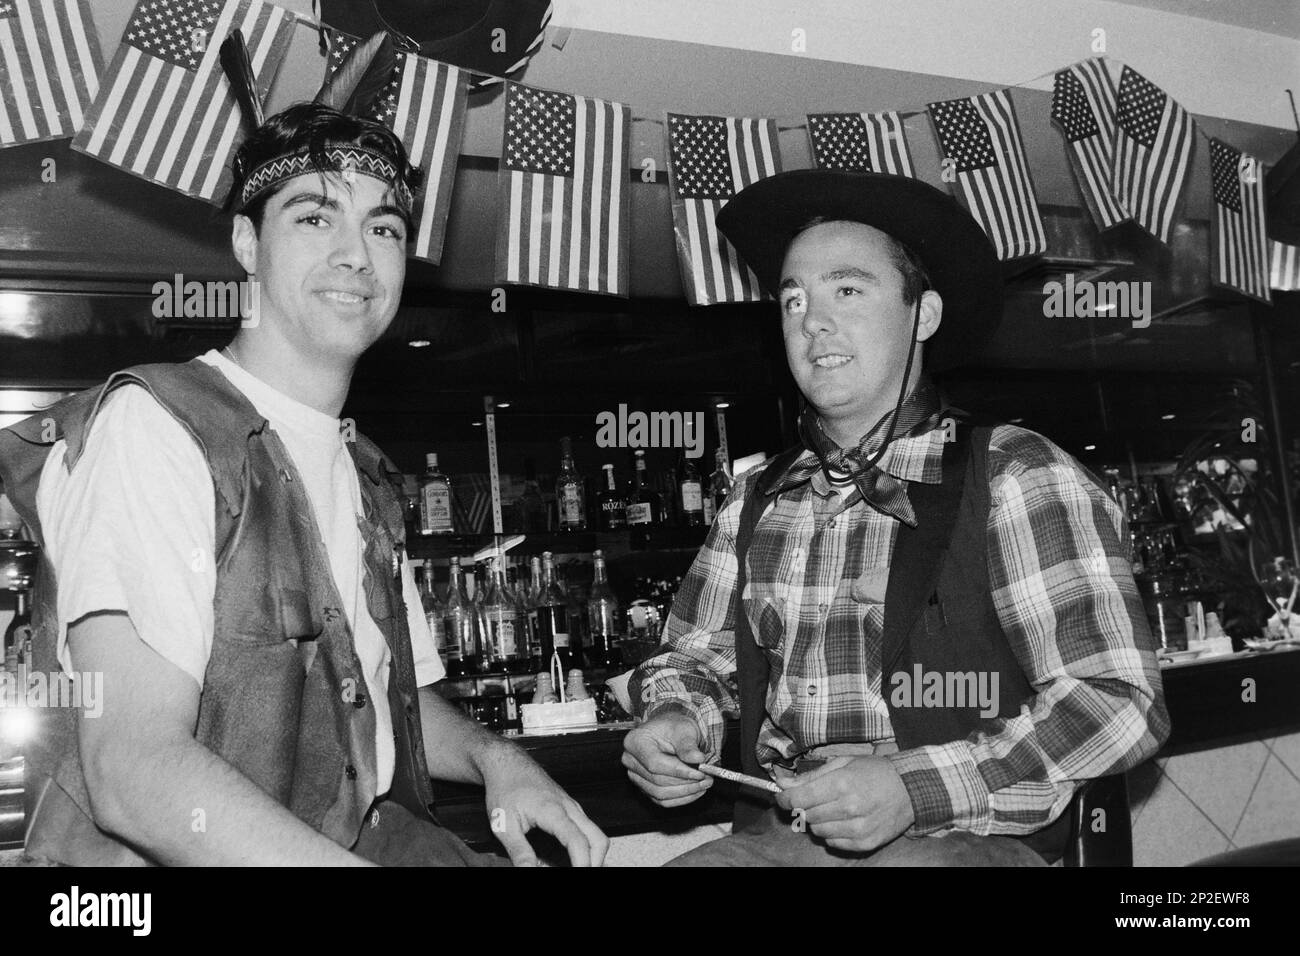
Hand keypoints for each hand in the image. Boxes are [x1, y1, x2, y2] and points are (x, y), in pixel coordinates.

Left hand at [481, 748, 608, 866]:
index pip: (578, 842)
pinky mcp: (569, 808)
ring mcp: (572, 807)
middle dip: (595, 862)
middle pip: (599, 839)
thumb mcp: (504, 824)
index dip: (582, 864)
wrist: (508, 765)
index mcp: (554, 811)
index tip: (578, 874)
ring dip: (589, 855)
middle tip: (578, 872)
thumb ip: (519, 851)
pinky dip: (582, 846)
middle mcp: (569, 808)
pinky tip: (561, 857)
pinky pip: (585, 829)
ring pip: (595, 834)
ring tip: (567, 867)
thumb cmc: (505, 788)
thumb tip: (528, 871)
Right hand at [622, 712, 712, 806]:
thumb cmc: (674, 728)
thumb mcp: (683, 729)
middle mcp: (630, 760)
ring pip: (660, 793)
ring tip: (704, 784)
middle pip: (657, 780)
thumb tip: (698, 759)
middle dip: (685, 782)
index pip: (655, 763)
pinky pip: (662, 800)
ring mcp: (636, 776)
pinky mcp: (645, 787)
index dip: (678, 771)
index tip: (700, 772)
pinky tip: (696, 791)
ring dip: (685, 792)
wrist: (670, 732)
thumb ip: (688, 745)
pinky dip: (682, 798)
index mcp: (635, 742)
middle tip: (707, 778)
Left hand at [775, 756, 914, 852]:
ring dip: (818, 821)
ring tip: (832, 808)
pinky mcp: (865, 842)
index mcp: (841, 783)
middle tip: (813, 799)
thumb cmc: (875, 772)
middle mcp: (849, 808)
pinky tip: (843, 821)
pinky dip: (832, 833)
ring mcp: (858, 828)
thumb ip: (811, 776)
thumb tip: (782, 783)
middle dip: (804, 807)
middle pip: (807, 815)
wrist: (910, 789)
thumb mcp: (843, 763)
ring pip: (818, 831)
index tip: (782, 797)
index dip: (784, 799)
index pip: (799, 798)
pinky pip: (833, 843)